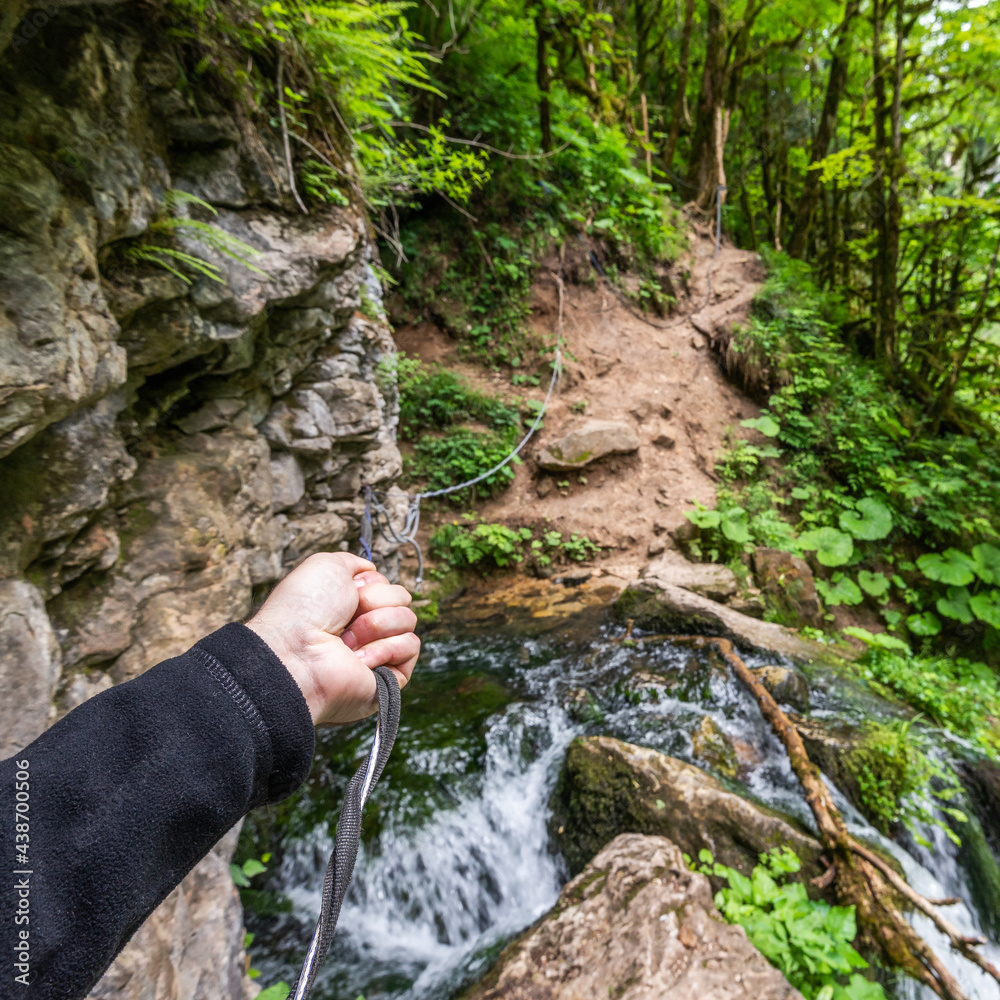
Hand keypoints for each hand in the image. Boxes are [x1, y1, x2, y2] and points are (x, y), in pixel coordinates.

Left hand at [245, 552, 418, 725]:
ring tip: (347, 643)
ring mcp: (379, 653)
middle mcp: (365, 628)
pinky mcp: (390, 677)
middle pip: (402, 598)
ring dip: (377, 625)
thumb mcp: (325, 566)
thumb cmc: (304, 609)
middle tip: (346, 618)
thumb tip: (371, 569)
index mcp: (351, 606)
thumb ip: (352, 563)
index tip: (349, 592)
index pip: (387, 585)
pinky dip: (384, 648)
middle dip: (376, 601)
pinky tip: (358, 659)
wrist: (296, 651)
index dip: (371, 585)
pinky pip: (410, 646)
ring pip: (408, 619)